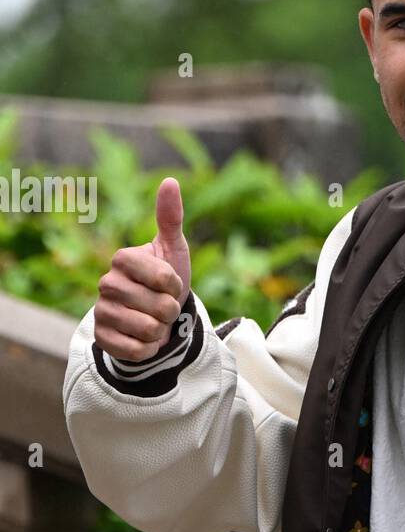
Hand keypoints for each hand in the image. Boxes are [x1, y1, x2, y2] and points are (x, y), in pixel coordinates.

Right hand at [92, 177, 192, 361]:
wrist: (155, 317)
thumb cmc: (166, 281)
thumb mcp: (173, 249)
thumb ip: (170, 218)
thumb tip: (169, 181)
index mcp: (122, 259)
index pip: (163, 278)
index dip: (175, 285)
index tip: (170, 283)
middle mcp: (106, 283)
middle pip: (159, 307)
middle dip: (171, 310)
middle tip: (163, 306)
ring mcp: (101, 312)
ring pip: (149, 330)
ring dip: (161, 330)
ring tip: (154, 322)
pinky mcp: (102, 339)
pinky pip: (136, 350)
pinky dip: (149, 349)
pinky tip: (144, 339)